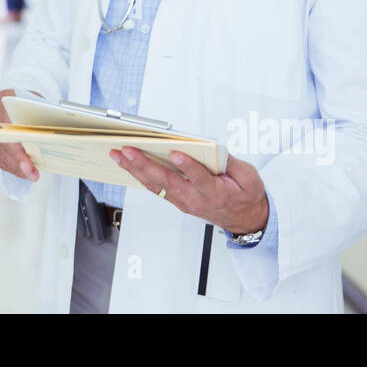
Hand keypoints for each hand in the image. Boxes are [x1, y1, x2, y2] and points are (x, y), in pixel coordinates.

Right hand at [0, 89, 38, 180]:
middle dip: (16, 161)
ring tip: (29, 174)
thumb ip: (44, 114)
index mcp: (4, 99)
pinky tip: (20, 171)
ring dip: (13, 166)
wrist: (20, 101)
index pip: (7, 126)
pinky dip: (8, 165)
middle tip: (29, 173)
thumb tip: (57, 129)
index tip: (26, 161)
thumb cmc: (30, 103)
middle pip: (1, 142)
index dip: (16, 147)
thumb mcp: (40, 104)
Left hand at [109, 146, 268, 235]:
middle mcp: (195, 199)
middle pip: (167, 181)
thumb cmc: (245, 196)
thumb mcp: (248, 177)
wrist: (245, 219)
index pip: (199, 178)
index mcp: (215, 192)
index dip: (187, 166)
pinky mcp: (177, 200)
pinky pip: (156, 188)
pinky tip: (127, 164)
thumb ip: (230, 162)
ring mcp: (184, 201)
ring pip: (156, 185)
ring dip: (135, 169)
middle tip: (128, 150)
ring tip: (118, 155)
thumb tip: (211, 147)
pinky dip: (140, 175)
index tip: (176, 153)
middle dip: (145, 164)